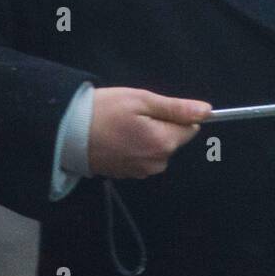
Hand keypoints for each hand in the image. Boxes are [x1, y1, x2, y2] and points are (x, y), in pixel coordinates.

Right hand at [88, 87, 211, 178]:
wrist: (67, 133)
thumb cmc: (106, 111)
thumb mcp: (142, 100)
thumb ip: (177, 108)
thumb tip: (207, 112)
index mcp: (164, 143)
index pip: (190, 128)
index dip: (176, 115)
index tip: (155, 108)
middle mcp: (156, 163)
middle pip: (173, 140)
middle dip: (161, 126)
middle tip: (135, 114)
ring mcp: (141, 172)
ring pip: (158, 149)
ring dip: (148, 136)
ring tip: (124, 125)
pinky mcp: (127, 175)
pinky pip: (143, 157)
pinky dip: (136, 146)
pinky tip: (118, 137)